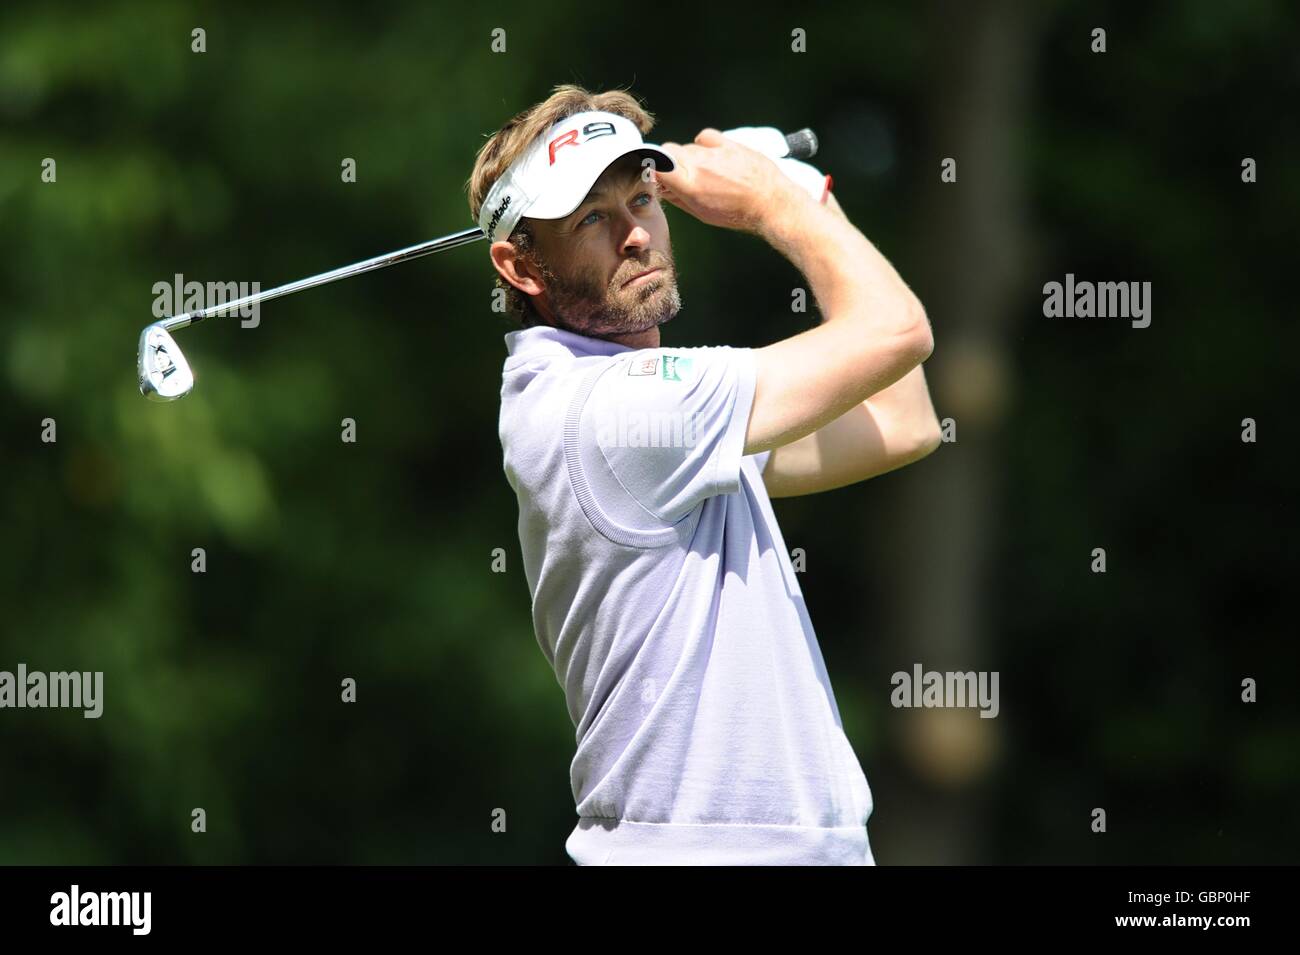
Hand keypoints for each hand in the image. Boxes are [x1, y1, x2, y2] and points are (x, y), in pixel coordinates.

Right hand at [653, 128, 806, 234]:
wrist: (771, 203)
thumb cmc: (737, 214)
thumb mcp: (702, 214)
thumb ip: (678, 198)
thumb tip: (662, 187)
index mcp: (690, 185)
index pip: (656, 164)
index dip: (652, 168)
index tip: (655, 175)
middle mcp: (699, 165)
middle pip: (668, 152)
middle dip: (669, 163)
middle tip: (680, 177)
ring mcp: (714, 152)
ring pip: (687, 147)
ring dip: (688, 157)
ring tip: (704, 172)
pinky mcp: (728, 143)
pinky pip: (704, 137)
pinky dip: (703, 145)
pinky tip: (711, 156)